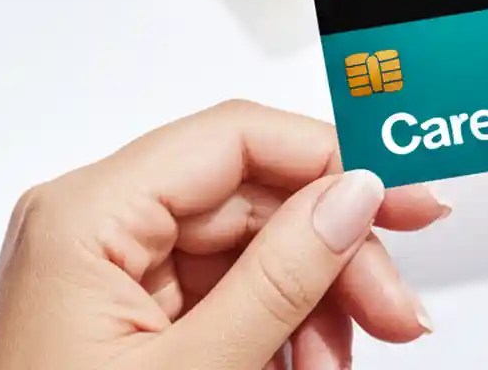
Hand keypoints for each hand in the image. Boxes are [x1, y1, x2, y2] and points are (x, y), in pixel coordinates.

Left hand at [0, 100, 447, 369]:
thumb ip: (280, 278)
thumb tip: (352, 196)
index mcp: (86, 218)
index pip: (235, 140)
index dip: (331, 160)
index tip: (401, 198)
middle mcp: (96, 229)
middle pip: (255, 200)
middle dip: (335, 257)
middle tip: (397, 310)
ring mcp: (113, 272)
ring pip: (254, 250)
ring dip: (315, 304)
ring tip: (336, 366)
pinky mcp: (131, 314)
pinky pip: (230, 294)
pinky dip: (280, 329)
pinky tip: (305, 366)